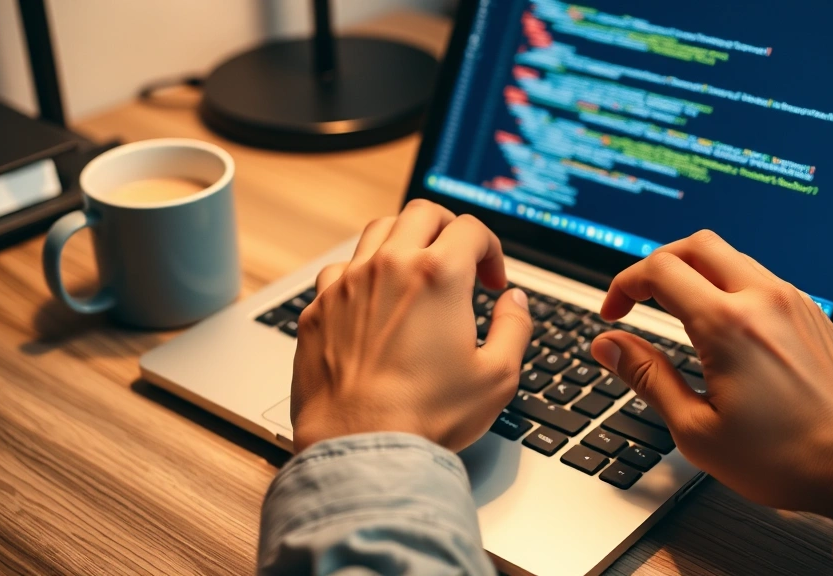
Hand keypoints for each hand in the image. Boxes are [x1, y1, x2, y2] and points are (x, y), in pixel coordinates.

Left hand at [290, 200, 532, 452]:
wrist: (360, 447)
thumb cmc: (425, 416)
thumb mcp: (496, 376)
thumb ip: (514, 327)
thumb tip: (513, 302)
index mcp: (438, 275)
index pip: (472, 229)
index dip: (492, 250)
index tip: (493, 282)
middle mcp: (389, 266)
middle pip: (422, 213)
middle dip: (449, 228)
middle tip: (459, 258)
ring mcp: (347, 284)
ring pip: (377, 231)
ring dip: (404, 240)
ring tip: (416, 271)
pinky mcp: (318, 308)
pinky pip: (340, 269)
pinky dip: (362, 273)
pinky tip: (372, 301)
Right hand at [591, 230, 832, 523]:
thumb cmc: (787, 459)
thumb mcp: (696, 429)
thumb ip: (646, 377)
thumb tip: (608, 346)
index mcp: (728, 326)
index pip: (659, 271)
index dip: (623, 286)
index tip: (613, 314)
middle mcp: (764, 300)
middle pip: (695, 244)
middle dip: (656, 263)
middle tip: (638, 298)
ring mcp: (794, 302)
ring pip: (730, 257)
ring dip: (694, 272)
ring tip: (676, 312)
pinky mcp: (813, 314)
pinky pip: (761, 278)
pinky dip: (728, 286)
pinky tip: (721, 326)